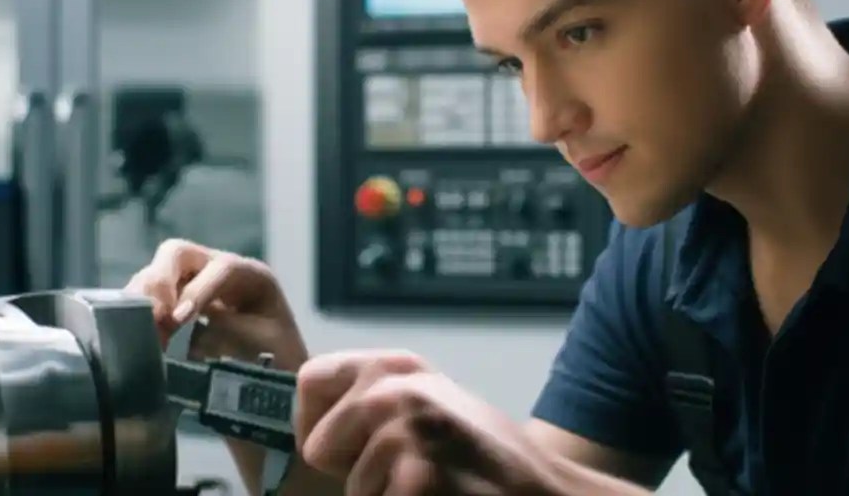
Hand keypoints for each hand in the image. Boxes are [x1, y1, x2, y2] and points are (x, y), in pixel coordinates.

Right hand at [123, 239, 307, 369]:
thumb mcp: (263, 345)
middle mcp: (218, 272)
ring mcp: (192, 286)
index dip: (198, 290)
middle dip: (160, 280)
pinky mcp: (172, 308)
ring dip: (143, 299)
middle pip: (179, 254)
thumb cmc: (279, 362)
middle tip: (153, 316)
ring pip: (156, 273)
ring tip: (140, 329)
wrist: (275, 385)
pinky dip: (137, 314)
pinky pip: (147, 300)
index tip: (179, 319)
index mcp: (250, 276)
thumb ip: (227, 330)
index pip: (222, 268)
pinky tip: (135, 334)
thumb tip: (182, 323)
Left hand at [296, 350, 564, 495]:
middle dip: (353, 471)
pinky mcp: (418, 477)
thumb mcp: (430, 403)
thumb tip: (303, 421)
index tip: (342, 445)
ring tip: (436, 487)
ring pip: (351, 487)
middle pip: (318, 444)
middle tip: (411, 473)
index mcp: (398, 365)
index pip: (310, 380)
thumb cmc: (482, 459)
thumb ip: (373, 399)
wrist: (546, 494)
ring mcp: (408, 432)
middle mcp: (399, 388)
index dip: (315, 423)